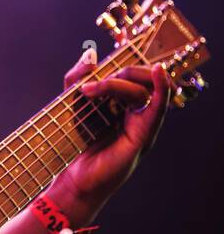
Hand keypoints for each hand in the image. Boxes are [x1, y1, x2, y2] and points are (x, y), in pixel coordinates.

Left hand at [56, 47, 170, 208]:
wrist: (74, 178)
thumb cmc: (76, 144)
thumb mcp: (71, 105)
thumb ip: (76, 79)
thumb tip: (90, 54)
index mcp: (123, 103)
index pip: (131, 73)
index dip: (124, 60)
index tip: (109, 54)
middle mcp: (136, 112)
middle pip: (138, 79)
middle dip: (117, 74)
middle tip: (89, 87)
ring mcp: (143, 123)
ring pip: (140, 90)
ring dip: (115, 85)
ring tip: (89, 93)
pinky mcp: (144, 135)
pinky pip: (158, 108)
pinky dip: (161, 89)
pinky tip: (159, 73)